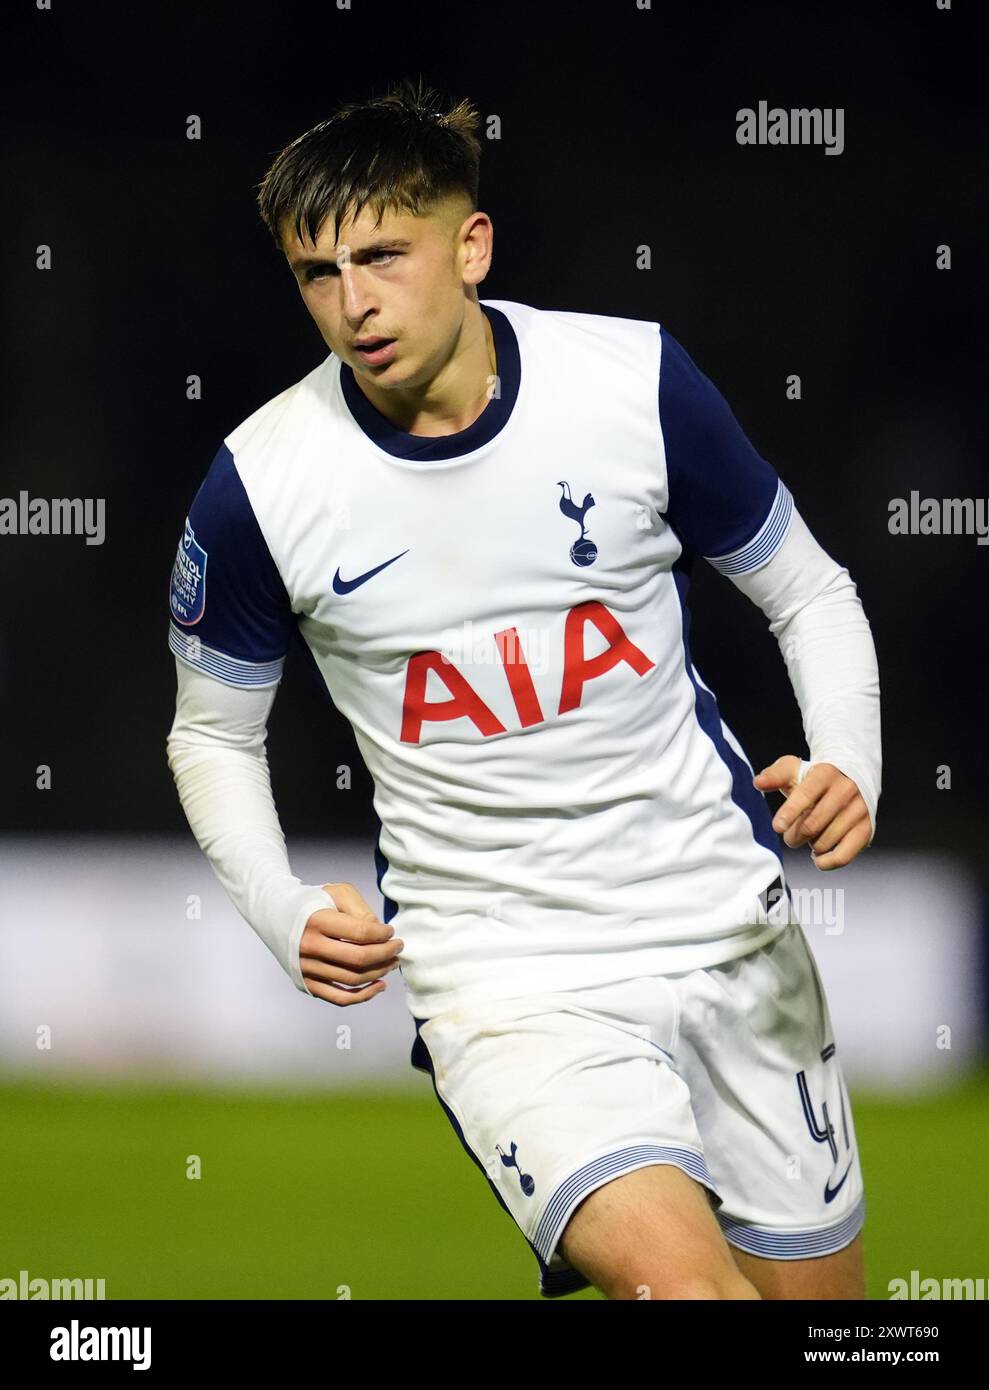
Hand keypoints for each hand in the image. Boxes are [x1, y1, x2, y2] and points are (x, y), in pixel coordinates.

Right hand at [299, 881, 403, 1004]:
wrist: (275, 915)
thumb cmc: (312, 902)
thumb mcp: (337, 893)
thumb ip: (361, 910)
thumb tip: (379, 934)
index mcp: (317, 921)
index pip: (361, 932)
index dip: (383, 934)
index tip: (391, 932)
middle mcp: (310, 947)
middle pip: (359, 958)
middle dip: (386, 954)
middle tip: (398, 948)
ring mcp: (307, 968)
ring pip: (352, 979)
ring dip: (378, 973)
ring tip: (391, 963)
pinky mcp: (306, 983)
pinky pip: (339, 998)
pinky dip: (362, 996)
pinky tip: (379, 986)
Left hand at [753, 756, 871, 869]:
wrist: (851, 778)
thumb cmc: (813, 778)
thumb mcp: (793, 770)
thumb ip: (774, 776)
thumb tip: (758, 783)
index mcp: (825, 774)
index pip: (805, 796)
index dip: (789, 813)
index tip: (777, 827)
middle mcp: (846, 790)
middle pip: (811, 825)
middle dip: (793, 836)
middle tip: (789, 835)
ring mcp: (858, 811)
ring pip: (824, 842)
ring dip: (809, 845)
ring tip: (808, 836)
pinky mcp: (866, 829)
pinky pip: (843, 856)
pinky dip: (825, 863)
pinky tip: (817, 857)